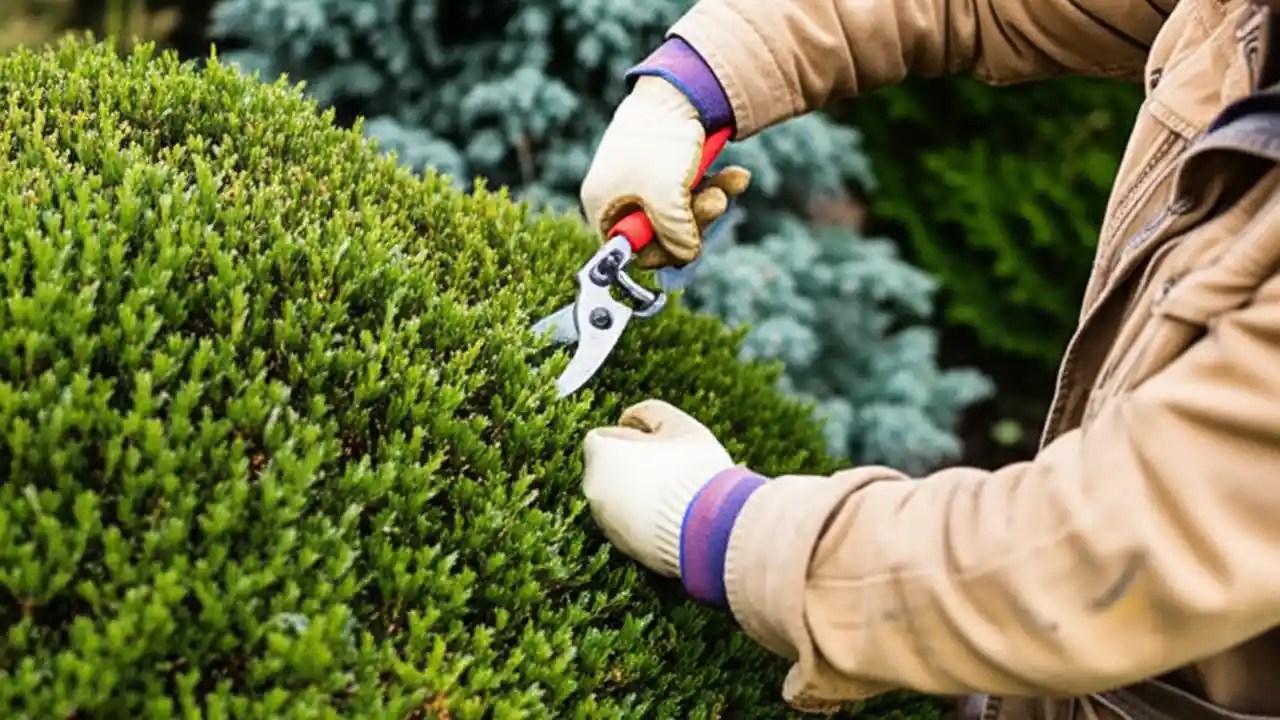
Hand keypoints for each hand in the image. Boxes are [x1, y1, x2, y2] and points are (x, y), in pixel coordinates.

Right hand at [580, 76, 750, 268]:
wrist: (678, 88)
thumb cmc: (659, 143)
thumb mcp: (665, 199)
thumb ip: (675, 237)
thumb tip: (686, 256)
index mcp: (604, 204)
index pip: (627, 247)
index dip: (658, 252)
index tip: (683, 247)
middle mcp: (623, 195)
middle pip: (661, 232)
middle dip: (694, 221)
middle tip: (714, 204)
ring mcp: (648, 179)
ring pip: (684, 212)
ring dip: (711, 202)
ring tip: (727, 186)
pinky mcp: (673, 166)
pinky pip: (696, 189)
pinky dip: (718, 184)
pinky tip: (737, 176)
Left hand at [582, 399, 734, 576]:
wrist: (709, 528)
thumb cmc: (695, 470)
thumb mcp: (679, 425)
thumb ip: (648, 411)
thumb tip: (629, 416)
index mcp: (602, 455)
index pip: (601, 439)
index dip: (628, 437)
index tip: (654, 444)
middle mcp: (594, 490)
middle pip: (608, 470)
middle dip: (630, 467)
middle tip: (669, 469)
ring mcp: (606, 522)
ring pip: (618, 499)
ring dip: (638, 494)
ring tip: (676, 495)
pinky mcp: (623, 548)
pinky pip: (629, 526)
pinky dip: (644, 520)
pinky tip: (675, 517)